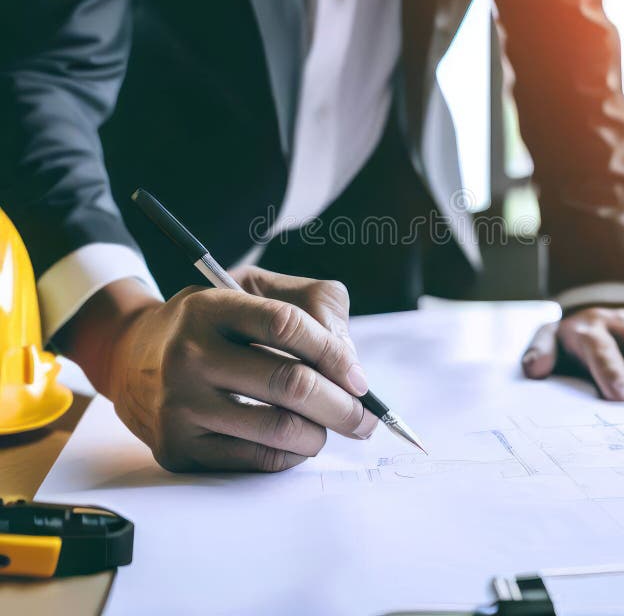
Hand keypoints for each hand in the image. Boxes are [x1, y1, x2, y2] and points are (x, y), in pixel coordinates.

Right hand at [101, 269, 377, 471]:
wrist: (132, 358)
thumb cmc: (214, 322)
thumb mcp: (257, 289)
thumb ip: (314, 304)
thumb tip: (349, 362)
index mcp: (210, 307)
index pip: (285, 324)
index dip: (333, 352)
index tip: (359, 378)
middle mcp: (189, 354)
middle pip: (290, 384)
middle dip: (343, 406)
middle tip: (366, 418)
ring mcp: (179, 405)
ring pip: (278, 429)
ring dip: (321, 433)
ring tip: (329, 427)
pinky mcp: (178, 448)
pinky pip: (257, 460)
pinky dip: (293, 454)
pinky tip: (299, 440)